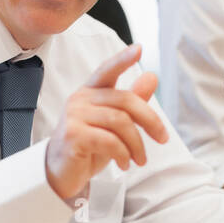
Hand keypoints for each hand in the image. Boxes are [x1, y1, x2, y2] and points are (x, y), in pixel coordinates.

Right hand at [44, 44, 168, 199]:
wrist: (61, 173)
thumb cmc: (88, 147)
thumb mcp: (113, 125)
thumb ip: (131, 101)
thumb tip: (152, 77)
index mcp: (90, 92)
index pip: (107, 70)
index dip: (122, 59)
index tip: (139, 48)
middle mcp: (80, 99)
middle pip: (125, 101)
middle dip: (150, 121)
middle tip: (162, 139)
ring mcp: (74, 116)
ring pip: (120, 122)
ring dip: (137, 144)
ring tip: (139, 159)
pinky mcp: (73, 135)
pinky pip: (109, 141)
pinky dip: (123, 154)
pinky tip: (124, 164)